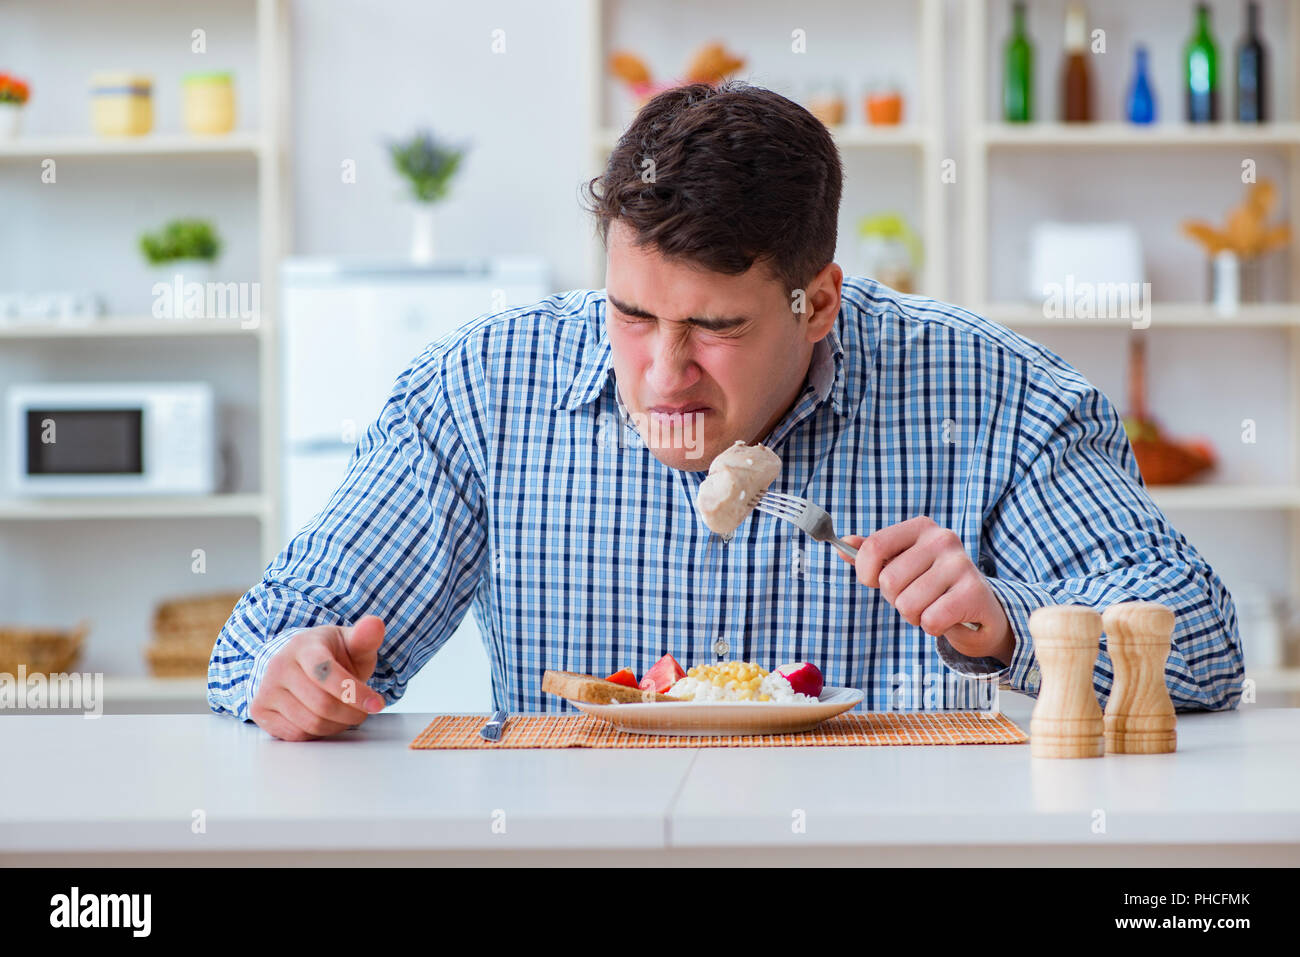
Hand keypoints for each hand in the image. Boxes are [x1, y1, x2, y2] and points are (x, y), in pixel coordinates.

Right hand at [249, 615, 386, 740]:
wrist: (300, 663)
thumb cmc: (331, 654)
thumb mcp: (351, 642)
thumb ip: (365, 637)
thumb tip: (375, 624)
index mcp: (304, 646)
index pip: (327, 673)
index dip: (354, 692)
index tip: (377, 704)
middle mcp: (279, 665)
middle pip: (322, 704)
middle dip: (351, 713)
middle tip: (364, 711)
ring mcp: (266, 688)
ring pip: (310, 723)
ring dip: (337, 725)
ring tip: (347, 714)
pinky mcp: (259, 709)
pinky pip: (295, 735)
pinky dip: (318, 734)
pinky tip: (326, 720)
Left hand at [837, 517, 1013, 662]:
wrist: (980, 609)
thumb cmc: (933, 585)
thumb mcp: (902, 564)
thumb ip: (873, 554)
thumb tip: (844, 544)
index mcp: (921, 527)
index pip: (873, 547)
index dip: (865, 573)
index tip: (874, 581)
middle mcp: (942, 539)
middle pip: (888, 581)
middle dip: (895, 599)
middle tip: (916, 597)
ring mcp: (960, 564)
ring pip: (907, 605)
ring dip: (915, 616)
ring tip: (933, 606)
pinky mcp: (974, 592)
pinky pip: (930, 620)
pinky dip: (933, 627)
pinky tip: (947, 617)